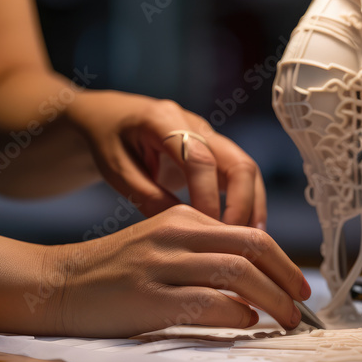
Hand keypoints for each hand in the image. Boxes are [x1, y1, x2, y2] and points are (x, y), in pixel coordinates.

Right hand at [40, 205, 310, 336]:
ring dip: (272, 300)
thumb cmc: (113, 272)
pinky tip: (245, 322)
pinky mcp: (149, 298)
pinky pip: (208, 303)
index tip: (297, 285)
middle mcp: (173, 234)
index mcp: (180, 218)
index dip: (282, 261)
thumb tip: (254, 278)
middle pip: (252, 247)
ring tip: (284, 319)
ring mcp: (160, 265)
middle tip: (301, 305)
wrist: (59, 284)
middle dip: (286, 278)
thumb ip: (200, 251)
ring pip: (237, 273)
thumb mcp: (159, 243)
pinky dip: (237, 314)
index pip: (249, 233)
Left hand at [66, 91, 266, 226]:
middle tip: (233, 243)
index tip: (207, 231)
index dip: (208, 197)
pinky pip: (241, 175)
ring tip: (248, 244)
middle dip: (241, 205)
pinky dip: (247, 202)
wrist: (113, 117)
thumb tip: (183, 230)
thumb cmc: (109, 141)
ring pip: (247, 169)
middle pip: (238, 162)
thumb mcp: (116, 169)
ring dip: (252, 207)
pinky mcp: (216, 149)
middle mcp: (195, 124)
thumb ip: (147, 196)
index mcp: (164, 121)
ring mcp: (210, 135)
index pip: (200, 159)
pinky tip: (243, 232)